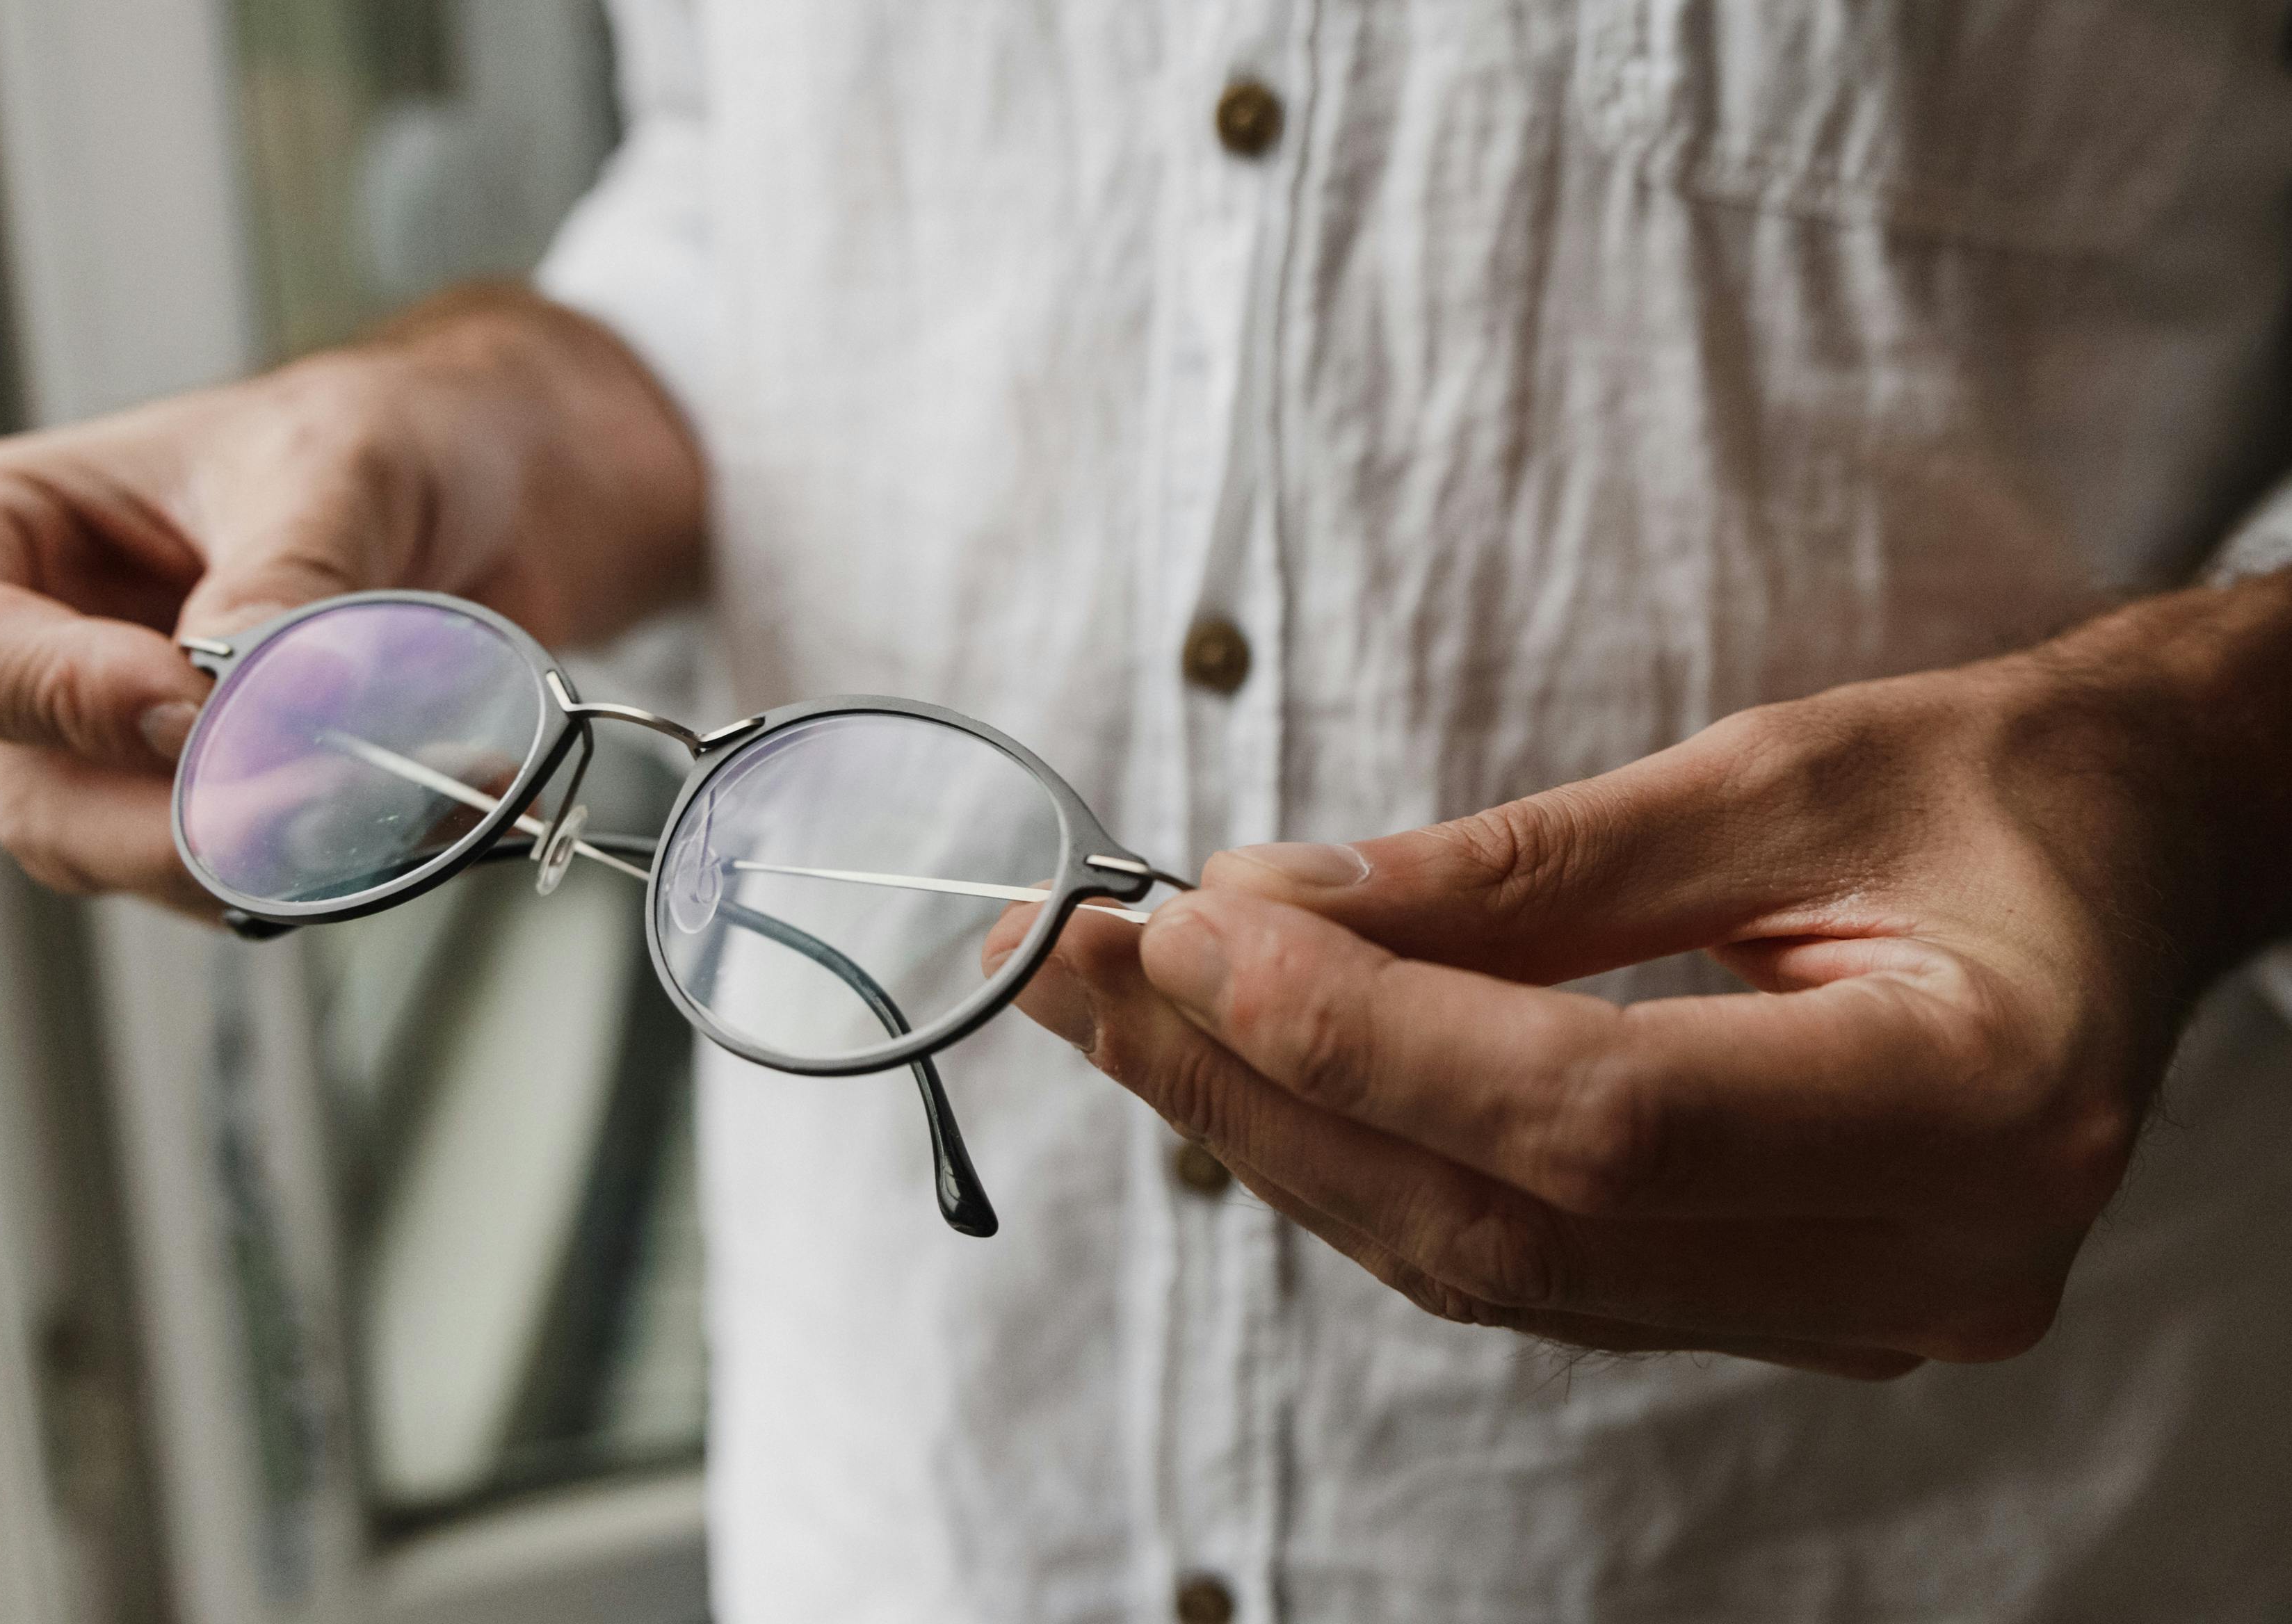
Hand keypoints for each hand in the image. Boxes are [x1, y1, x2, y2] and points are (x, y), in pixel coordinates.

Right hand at [0, 286, 702, 913]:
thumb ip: (278, 581)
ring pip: (149, 870)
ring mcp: (116, 762)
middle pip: (41, 806)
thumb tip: (228, 701)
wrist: (491, 492)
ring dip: (292, 851)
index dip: (43, 699)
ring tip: (425, 785)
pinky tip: (434, 808)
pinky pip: (251, 888)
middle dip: (195, 820)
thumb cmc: (379, 439)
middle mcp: (25, 669)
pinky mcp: (217, 820)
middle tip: (341, 792)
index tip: (183, 704)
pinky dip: (346, 863)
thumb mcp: (332, 470)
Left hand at [1002, 578, 2291, 1377]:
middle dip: (1263, 1093)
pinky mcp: (1779, 1307)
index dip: (1362, 1032)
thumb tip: (1272, 907)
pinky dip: (1374, 1167)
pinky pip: (1531, 1266)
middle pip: (1513, 1226)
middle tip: (1080, 971)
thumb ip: (1527, 871)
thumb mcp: (1774, 775)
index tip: (1179, 924)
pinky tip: (1260, 1074)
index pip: (1595, 1117)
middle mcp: (1926, 1259)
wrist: (2127, 864)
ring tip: (1125, 1011)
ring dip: (1284, 1135)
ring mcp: (1857, 1314)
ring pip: (1495, 1268)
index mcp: (1974, 1105)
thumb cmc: (1987, 792)